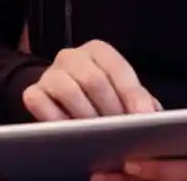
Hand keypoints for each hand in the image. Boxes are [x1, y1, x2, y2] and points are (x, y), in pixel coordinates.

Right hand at [23, 39, 161, 120]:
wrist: (62, 95)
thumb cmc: (100, 95)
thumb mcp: (121, 91)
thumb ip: (137, 100)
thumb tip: (152, 116)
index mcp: (98, 51)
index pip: (118, 69)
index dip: (132, 95)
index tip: (142, 116)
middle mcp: (72, 56)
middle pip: (93, 80)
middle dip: (109, 110)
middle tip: (120, 132)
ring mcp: (51, 73)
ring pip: (67, 90)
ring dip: (85, 116)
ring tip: (98, 135)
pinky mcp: (34, 91)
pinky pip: (40, 103)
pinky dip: (56, 119)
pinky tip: (70, 132)